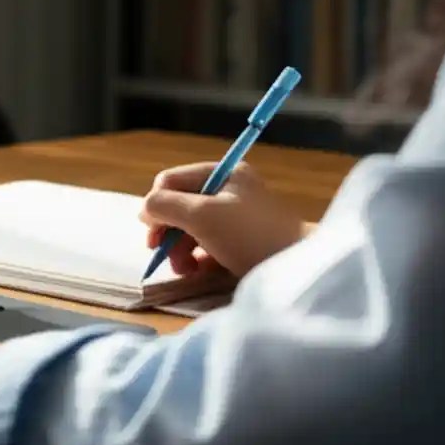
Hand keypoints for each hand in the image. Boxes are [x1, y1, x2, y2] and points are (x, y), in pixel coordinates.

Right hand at [139, 162, 306, 276]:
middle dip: (168, 232)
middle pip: (179, 205)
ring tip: (185, 269)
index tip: (154, 236)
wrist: (300, 271)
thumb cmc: (250, 236)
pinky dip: (198, 258)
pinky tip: (201, 271)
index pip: (170, 181)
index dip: (156, 206)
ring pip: (191, 228)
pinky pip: (207, 244)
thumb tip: (144, 209)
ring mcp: (236, 217)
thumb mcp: (201, 215)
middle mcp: (229, 190)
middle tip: (165, 256)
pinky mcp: (242, 242)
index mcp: (223, 174)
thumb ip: (164, 205)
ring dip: (180, 249)